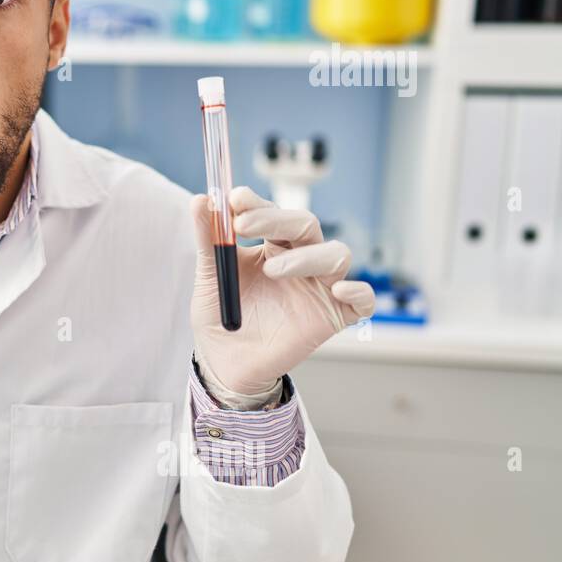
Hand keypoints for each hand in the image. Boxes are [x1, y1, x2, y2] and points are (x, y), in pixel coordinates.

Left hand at [190, 186, 374, 396]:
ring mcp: (321, 286)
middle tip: (244, 226)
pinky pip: (363, 300)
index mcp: (272, 245)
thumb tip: (199, 200)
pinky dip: (357, 291)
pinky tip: (337, 290)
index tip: (235, 199)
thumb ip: (208, 239)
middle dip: (276, 220)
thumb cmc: (221, 316)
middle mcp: (301, 259)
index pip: (273, 213)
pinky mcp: (335, 316)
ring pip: (336, 254)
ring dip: (306, 256)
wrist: (226, 362)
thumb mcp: (210, 276)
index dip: (258, 203)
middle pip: (305, 226)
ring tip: (272, 270)